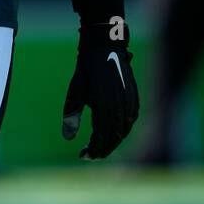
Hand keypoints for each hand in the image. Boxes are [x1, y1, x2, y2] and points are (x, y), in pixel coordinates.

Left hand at [62, 23, 139, 159]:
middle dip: (102, 150)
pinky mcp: (135, 98)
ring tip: (100, 147)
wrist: (105, 48)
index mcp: (105, 108)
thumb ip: (71, 116)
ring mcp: (130, 103)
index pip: (101, 139)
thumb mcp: (75, 93)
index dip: (93, 150)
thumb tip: (68, 137)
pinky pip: (131, 121)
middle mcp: (120, 108)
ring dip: (113, 142)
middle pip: (114, 138)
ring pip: (124, 131)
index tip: (82, 155)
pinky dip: (122, 131)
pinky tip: (114, 133)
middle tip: (90, 155)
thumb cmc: (86, 70)